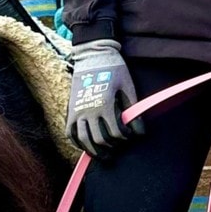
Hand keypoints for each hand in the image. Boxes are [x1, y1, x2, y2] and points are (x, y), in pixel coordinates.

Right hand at [67, 39, 139, 155]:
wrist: (93, 55)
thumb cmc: (115, 69)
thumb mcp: (128, 86)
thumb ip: (133, 110)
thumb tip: (140, 132)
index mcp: (104, 104)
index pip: (115, 132)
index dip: (125, 138)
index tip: (131, 136)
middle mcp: (88, 110)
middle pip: (99, 140)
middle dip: (112, 147)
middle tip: (120, 147)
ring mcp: (77, 111)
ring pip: (83, 140)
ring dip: (94, 151)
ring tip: (104, 156)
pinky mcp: (70, 110)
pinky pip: (70, 133)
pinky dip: (78, 143)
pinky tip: (87, 147)